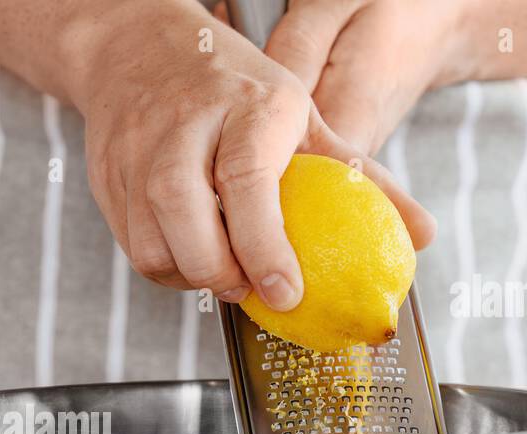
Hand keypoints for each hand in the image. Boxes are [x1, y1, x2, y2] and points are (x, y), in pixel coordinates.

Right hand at [68, 0, 434, 309]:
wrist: (136, 50)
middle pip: (187, 220)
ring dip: (190, 277)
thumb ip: (358, 176)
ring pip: (153, 245)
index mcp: (246, 107)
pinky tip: (191, 256)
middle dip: (220, 273)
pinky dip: (165, 268)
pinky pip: (133, 248)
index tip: (286, 291)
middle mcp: (185, 128)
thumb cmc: (234, 89)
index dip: (265, 245)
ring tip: (221, 271)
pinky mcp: (106, 180)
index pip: (247, 181)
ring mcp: (137, 155)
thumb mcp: (301, 116)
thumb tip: (419, 234)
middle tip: (251, 288)